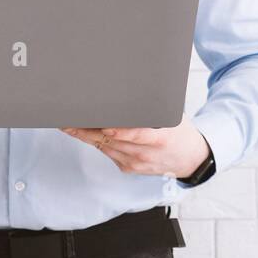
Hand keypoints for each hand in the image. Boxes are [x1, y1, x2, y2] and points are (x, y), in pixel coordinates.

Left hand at [61, 115, 209, 177]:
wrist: (189, 159)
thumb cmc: (179, 132)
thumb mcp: (172, 116)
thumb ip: (153, 108)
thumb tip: (132, 89)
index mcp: (160, 138)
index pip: (136, 134)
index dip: (118, 131)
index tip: (103, 126)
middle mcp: (145, 153)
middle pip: (110, 140)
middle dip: (87, 129)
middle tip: (68, 120)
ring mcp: (134, 162)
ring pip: (103, 146)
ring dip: (84, 134)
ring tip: (68, 123)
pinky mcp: (127, 167)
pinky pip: (106, 151)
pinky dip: (96, 141)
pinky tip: (84, 132)